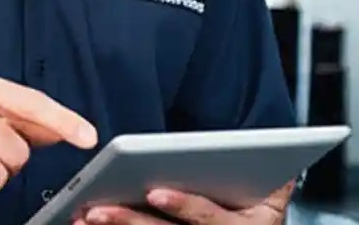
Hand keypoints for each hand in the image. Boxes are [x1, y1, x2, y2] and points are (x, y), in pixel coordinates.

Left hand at [76, 180, 293, 224]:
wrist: (254, 223)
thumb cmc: (256, 202)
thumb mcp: (271, 189)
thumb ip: (263, 168)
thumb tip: (266, 142)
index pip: (212, 218)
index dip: (185, 207)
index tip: (155, 192)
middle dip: (132, 222)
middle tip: (99, 209)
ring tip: (87, 215)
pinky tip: (87, 222)